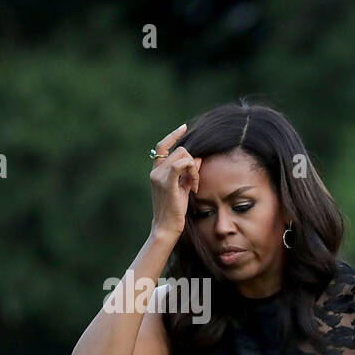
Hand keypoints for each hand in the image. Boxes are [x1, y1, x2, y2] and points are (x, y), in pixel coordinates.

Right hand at [149, 123, 201, 239]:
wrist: (167, 227)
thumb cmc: (175, 210)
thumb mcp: (183, 188)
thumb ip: (189, 173)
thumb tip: (199, 159)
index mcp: (157, 170)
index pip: (163, 145)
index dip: (174, 135)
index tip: (184, 127)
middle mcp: (155, 170)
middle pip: (180, 151)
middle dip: (193, 164)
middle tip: (195, 182)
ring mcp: (158, 176)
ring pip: (183, 157)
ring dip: (194, 170)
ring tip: (194, 186)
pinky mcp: (166, 182)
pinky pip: (180, 164)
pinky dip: (192, 171)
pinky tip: (194, 185)